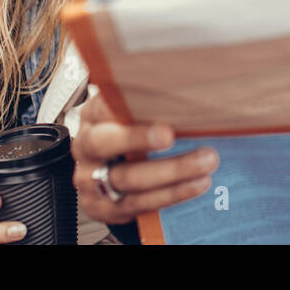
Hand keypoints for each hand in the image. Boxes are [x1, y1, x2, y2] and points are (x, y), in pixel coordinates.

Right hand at [71, 91, 218, 224]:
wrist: (105, 175)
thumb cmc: (129, 134)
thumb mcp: (134, 113)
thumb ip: (152, 101)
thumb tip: (194, 82)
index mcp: (93, 116)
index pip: (103, 106)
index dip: (126, 105)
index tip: (152, 104)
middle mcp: (86, 147)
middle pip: (104, 143)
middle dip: (140, 140)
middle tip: (172, 137)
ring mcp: (90, 180)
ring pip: (127, 179)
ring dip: (170, 174)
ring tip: (203, 167)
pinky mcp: (101, 207)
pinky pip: (136, 204)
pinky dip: (168, 196)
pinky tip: (193, 186)